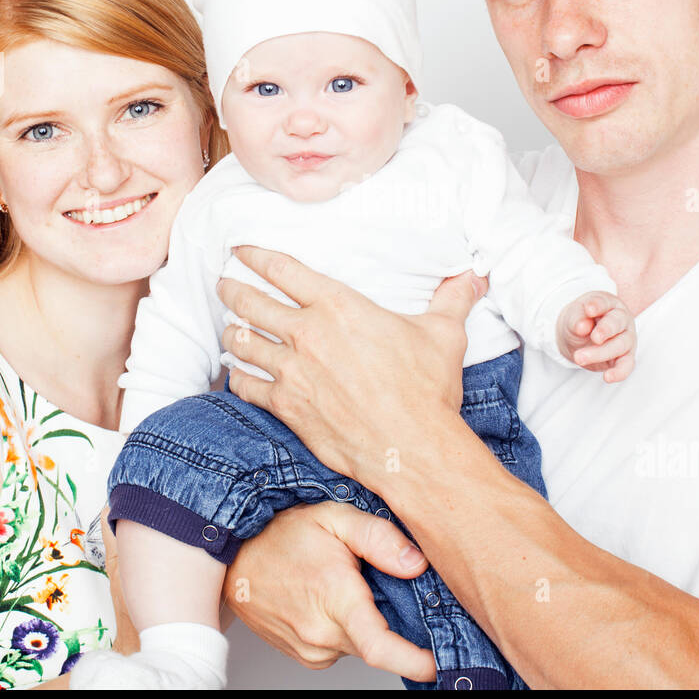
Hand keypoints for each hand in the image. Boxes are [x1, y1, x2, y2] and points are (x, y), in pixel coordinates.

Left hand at [217, 245, 487, 484]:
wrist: (412, 447)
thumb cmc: (427, 389)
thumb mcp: (444, 334)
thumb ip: (452, 299)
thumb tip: (475, 276)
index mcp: (338, 306)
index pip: (283, 269)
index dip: (255, 255)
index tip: (240, 251)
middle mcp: (307, 333)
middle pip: (250, 302)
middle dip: (231, 289)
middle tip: (224, 284)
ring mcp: (292, 372)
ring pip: (241, 342)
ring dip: (230, 332)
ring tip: (228, 328)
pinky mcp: (287, 407)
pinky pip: (246, 385)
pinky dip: (237, 376)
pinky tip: (236, 373)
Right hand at [223, 502, 436, 682]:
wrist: (233, 557)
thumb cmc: (280, 533)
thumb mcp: (334, 517)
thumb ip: (378, 538)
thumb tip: (416, 564)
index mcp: (334, 598)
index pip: (379, 646)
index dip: (414, 661)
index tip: (437, 663)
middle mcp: (320, 633)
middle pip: (378, 644)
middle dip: (394, 624)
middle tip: (386, 587)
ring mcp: (309, 649)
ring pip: (359, 645)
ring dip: (366, 623)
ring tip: (350, 586)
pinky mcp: (303, 654)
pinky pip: (340, 647)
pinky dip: (346, 628)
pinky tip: (332, 599)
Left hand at [556, 290, 635, 381]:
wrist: (578, 337)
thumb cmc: (579, 321)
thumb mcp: (573, 317)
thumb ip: (577, 319)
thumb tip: (582, 326)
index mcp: (608, 304)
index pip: (605, 302)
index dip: (598, 305)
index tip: (589, 310)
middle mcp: (621, 319)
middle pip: (616, 323)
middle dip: (605, 330)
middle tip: (593, 338)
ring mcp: (626, 338)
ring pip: (620, 345)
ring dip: (601, 353)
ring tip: (580, 358)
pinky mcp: (625, 357)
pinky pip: (626, 365)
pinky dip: (619, 372)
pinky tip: (608, 377)